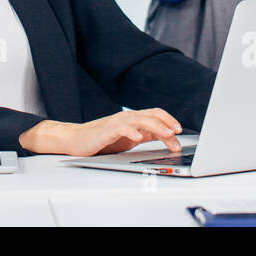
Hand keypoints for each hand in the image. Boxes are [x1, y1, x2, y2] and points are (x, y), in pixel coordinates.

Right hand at [19, 108, 183, 155]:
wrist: (76, 140)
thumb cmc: (102, 140)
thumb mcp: (129, 139)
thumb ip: (146, 136)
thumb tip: (166, 137)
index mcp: (133, 120)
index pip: (155, 114)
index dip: (169, 120)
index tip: (179, 131)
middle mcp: (126, 118)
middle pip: (151, 115)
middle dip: (166, 124)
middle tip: (177, 134)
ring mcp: (116, 123)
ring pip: (140, 119)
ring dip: (156, 126)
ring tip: (167, 134)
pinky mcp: (106, 130)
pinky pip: (121, 128)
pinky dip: (131, 130)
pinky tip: (138, 136)